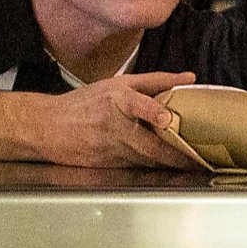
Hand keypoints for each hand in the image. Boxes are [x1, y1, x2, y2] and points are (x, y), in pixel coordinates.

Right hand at [30, 71, 199, 167]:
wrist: (46, 127)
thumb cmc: (84, 103)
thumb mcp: (118, 84)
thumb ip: (156, 81)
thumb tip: (189, 78)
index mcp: (117, 99)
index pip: (136, 104)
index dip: (152, 111)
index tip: (166, 118)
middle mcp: (113, 125)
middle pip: (149, 144)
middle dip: (176, 154)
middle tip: (199, 159)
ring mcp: (108, 148)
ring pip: (146, 159)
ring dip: (169, 164)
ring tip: (193, 165)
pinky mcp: (105, 164)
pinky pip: (135, 167)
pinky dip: (153, 167)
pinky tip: (167, 169)